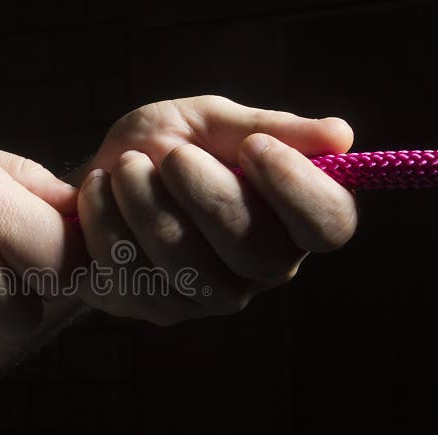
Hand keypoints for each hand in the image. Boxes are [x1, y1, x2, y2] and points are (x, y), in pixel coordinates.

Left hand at [75, 95, 356, 323]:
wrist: (100, 176)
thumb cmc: (164, 149)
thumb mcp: (210, 123)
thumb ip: (265, 128)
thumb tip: (340, 135)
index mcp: (288, 218)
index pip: (329, 225)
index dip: (298, 189)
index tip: (254, 147)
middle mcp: (258, 269)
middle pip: (258, 251)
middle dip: (206, 193)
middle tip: (171, 155)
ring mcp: (205, 297)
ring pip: (190, 267)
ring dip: (147, 204)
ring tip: (125, 166)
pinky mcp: (152, 308)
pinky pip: (131, 276)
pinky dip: (106, 221)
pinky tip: (98, 191)